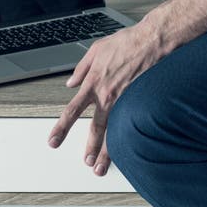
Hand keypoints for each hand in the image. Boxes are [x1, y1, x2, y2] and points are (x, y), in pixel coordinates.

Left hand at [47, 18, 162, 175]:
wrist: (153, 40)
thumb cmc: (127, 42)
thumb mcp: (97, 49)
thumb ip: (81, 68)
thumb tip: (71, 82)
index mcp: (94, 83)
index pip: (72, 111)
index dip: (61, 129)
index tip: (53, 141)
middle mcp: (108, 95)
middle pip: (95, 129)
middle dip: (90, 148)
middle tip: (86, 162)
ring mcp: (125, 100)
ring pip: (114, 132)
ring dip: (107, 152)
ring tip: (102, 166)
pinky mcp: (140, 100)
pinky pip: (131, 123)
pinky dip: (128, 138)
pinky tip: (128, 148)